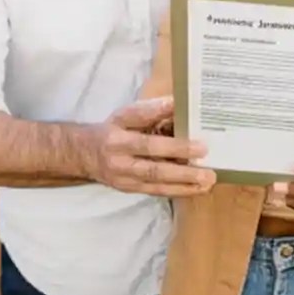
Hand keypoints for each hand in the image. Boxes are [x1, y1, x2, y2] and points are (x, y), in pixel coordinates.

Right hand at [85, 97, 215, 196]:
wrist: (84, 155)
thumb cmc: (111, 130)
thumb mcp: (125, 115)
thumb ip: (150, 110)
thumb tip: (177, 103)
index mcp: (118, 141)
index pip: (148, 145)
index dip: (175, 147)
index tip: (200, 146)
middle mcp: (121, 164)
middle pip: (155, 170)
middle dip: (184, 172)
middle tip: (209, 172)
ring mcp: (126, 181)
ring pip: (158, 185)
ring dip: (185, 186)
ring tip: (208, 183)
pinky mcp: (131, 190)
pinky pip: (157, 191)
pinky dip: (178, 191)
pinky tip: (196, 189)